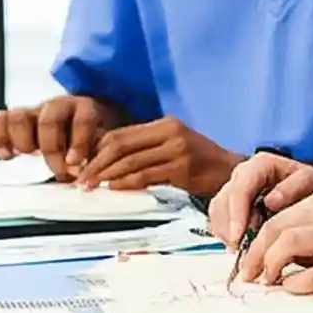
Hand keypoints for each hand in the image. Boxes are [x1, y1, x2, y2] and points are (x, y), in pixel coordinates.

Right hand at [0, 96, 124, 181]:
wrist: (84, 124)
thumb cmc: (93, 136)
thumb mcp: (103, 143)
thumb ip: (96, 155)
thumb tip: (89, 175)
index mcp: (85, 108)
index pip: (83, 118)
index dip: (79, 141)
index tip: (75, 162)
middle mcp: (58, 106)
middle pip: (49, 120)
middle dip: (51, 149)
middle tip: (57, 170)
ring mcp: (35, 110)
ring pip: (20, 116)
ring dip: (23, 140)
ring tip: (29, 157)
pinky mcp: (18, 118)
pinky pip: (0, 121)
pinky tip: (7, 155)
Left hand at [75, 116, 241, 196]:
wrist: (233, 173)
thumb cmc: (200, 165)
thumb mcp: (173, 150)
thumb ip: (146, 152)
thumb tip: (108, 163)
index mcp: (165, 124)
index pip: (121, 134)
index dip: (96, 149)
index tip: (81, 165)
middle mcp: (170, 132)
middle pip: (121, 144)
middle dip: (96, 162)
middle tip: (79, 179)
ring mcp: (178, 148)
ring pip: (131, 160)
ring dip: (106, 175)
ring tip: (91, 187)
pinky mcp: (183, 166)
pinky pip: (146, 174)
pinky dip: (126, 182)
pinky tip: (114, 188)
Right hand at [208, 152, 312, 246]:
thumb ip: (296, 186)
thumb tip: (270, 200)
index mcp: (262, 164)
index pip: (241, 187)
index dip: (236, 212)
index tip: (239, 236)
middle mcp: (246, 174)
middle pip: (224, 199)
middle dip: (229, 227)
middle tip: (239, 251)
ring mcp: (238, 190)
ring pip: (219, 211)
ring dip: (226, 233)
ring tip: (242, 253)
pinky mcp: (236, 205)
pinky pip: (221, 220)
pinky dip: (227, 234)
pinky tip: (241, 248)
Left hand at [236, 190, 312, 293]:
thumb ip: (312, 231)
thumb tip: (278, 255)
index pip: (276, 216)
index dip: (255, 239)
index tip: (248, 258)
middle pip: (276, 227)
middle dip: (254, 254)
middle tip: (249, 274)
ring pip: (288, 243)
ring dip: (270, 265)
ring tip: (268, 281)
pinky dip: (296, 285)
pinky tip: (294, 289)